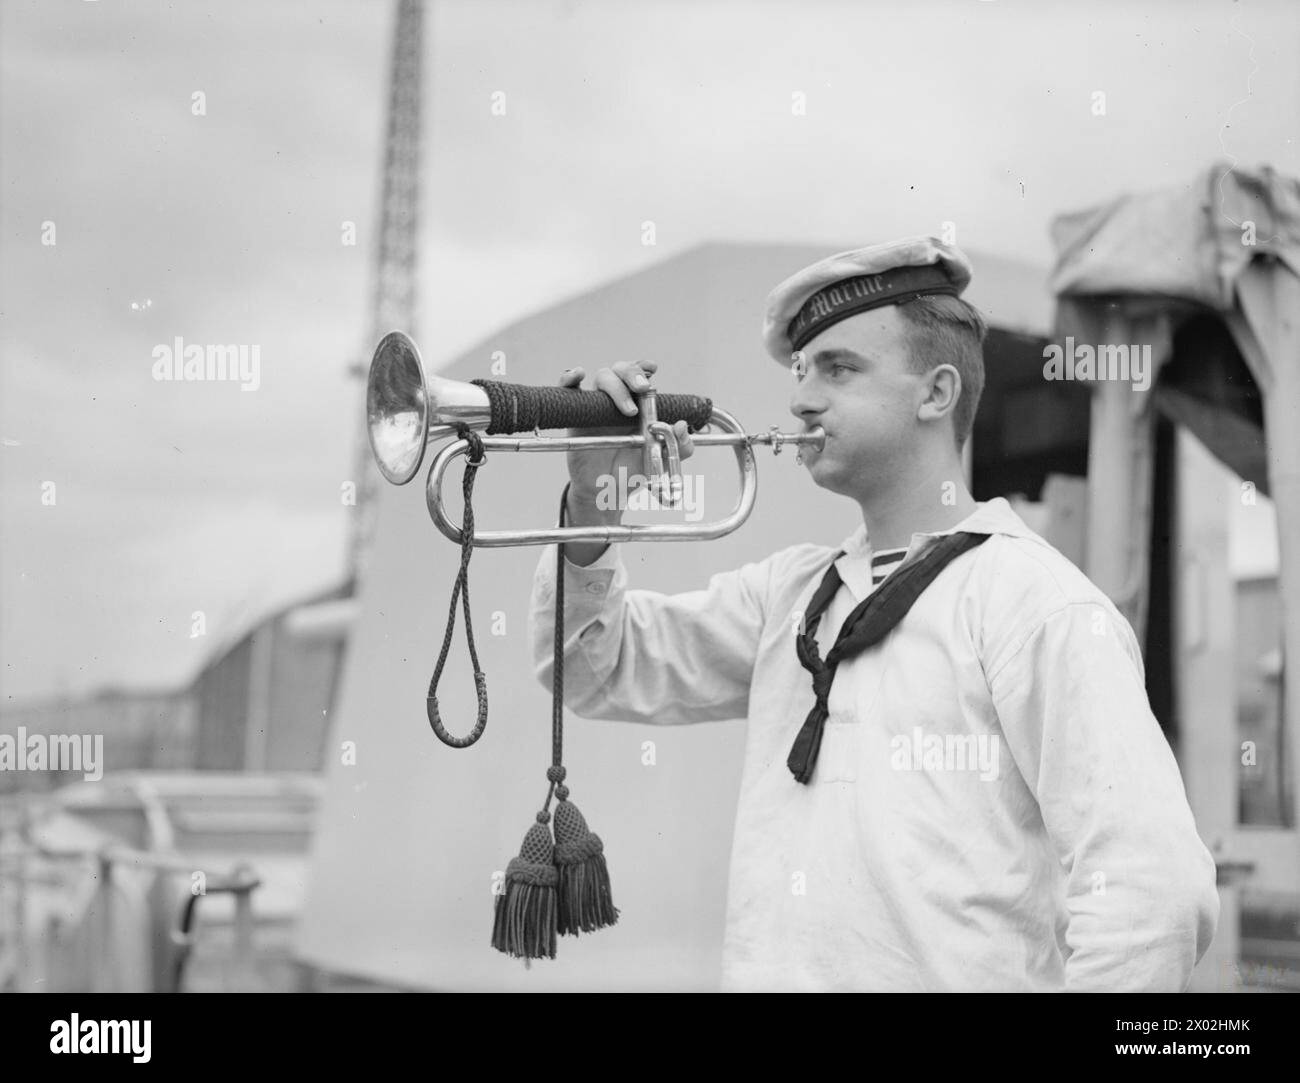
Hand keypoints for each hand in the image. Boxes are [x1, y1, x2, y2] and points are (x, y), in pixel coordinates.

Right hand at [558, 360, 695, 507]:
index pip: (641, 376)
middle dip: (633, 373)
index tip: (652, 368)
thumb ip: (679, 447)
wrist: (606, 493)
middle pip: (622, 371)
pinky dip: (569, 378)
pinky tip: (576, 376)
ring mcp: (597, 405)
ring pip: (602, 377)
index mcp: (640, 405)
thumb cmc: (633, 473)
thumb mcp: (662, 463)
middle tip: (642, 388)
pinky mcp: (577, 415)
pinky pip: (569, 389)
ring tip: (629, 410)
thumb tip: (681, 425)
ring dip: (615, 385)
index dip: (644, 367)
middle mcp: (618, 400)